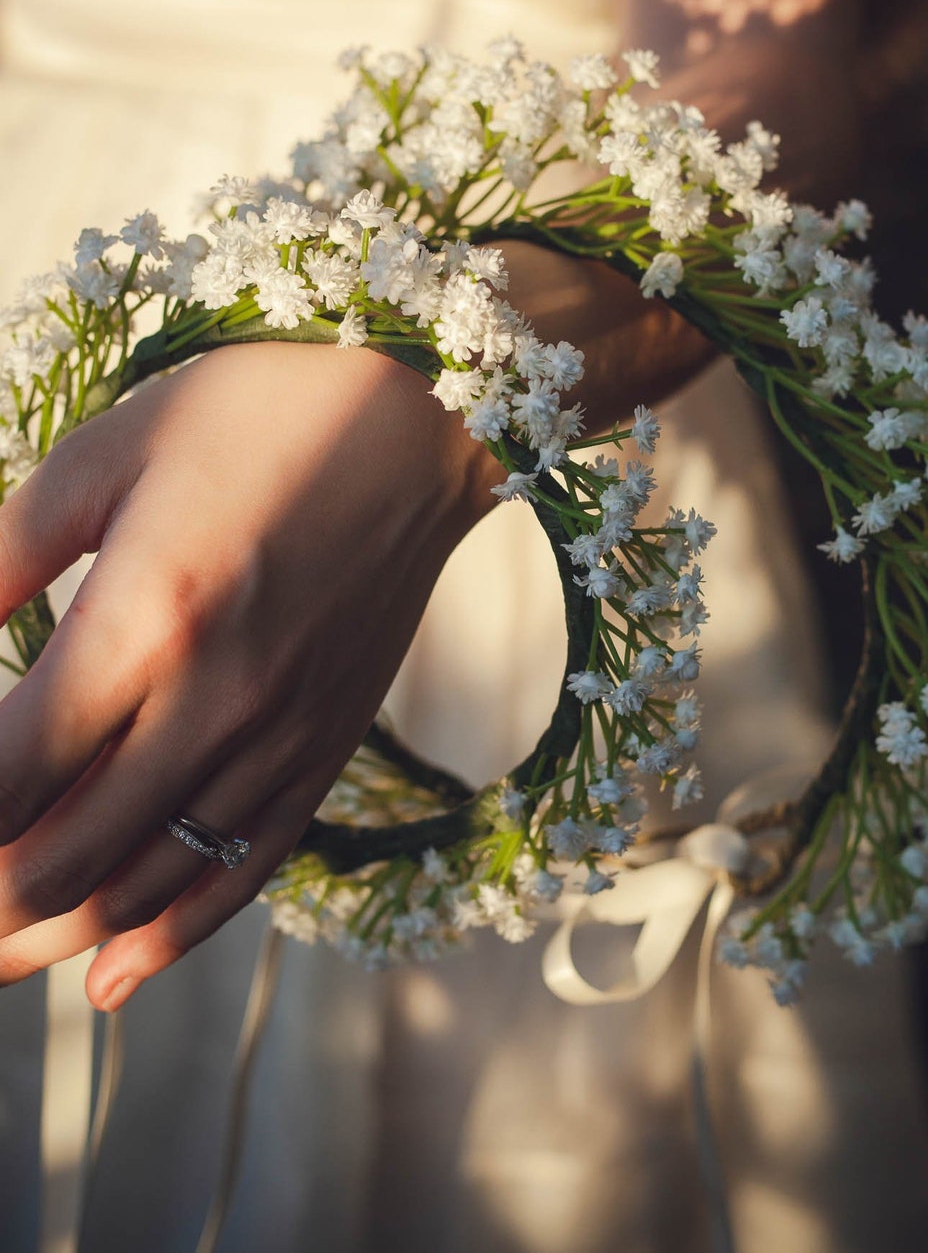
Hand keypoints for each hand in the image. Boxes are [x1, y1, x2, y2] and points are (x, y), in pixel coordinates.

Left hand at [0, 341, 497, 1007]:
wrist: (417, 428)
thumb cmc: (257, 418)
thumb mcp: (107, 454)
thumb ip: (3, 555)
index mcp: (147, 618)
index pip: (7, 774)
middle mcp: (215, 702)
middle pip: (60, 858)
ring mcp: (278, 740)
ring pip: (144, 886)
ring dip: (46, 936)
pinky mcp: (323, 753)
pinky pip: (242, 871)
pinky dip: (168, 938)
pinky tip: (108, 978)